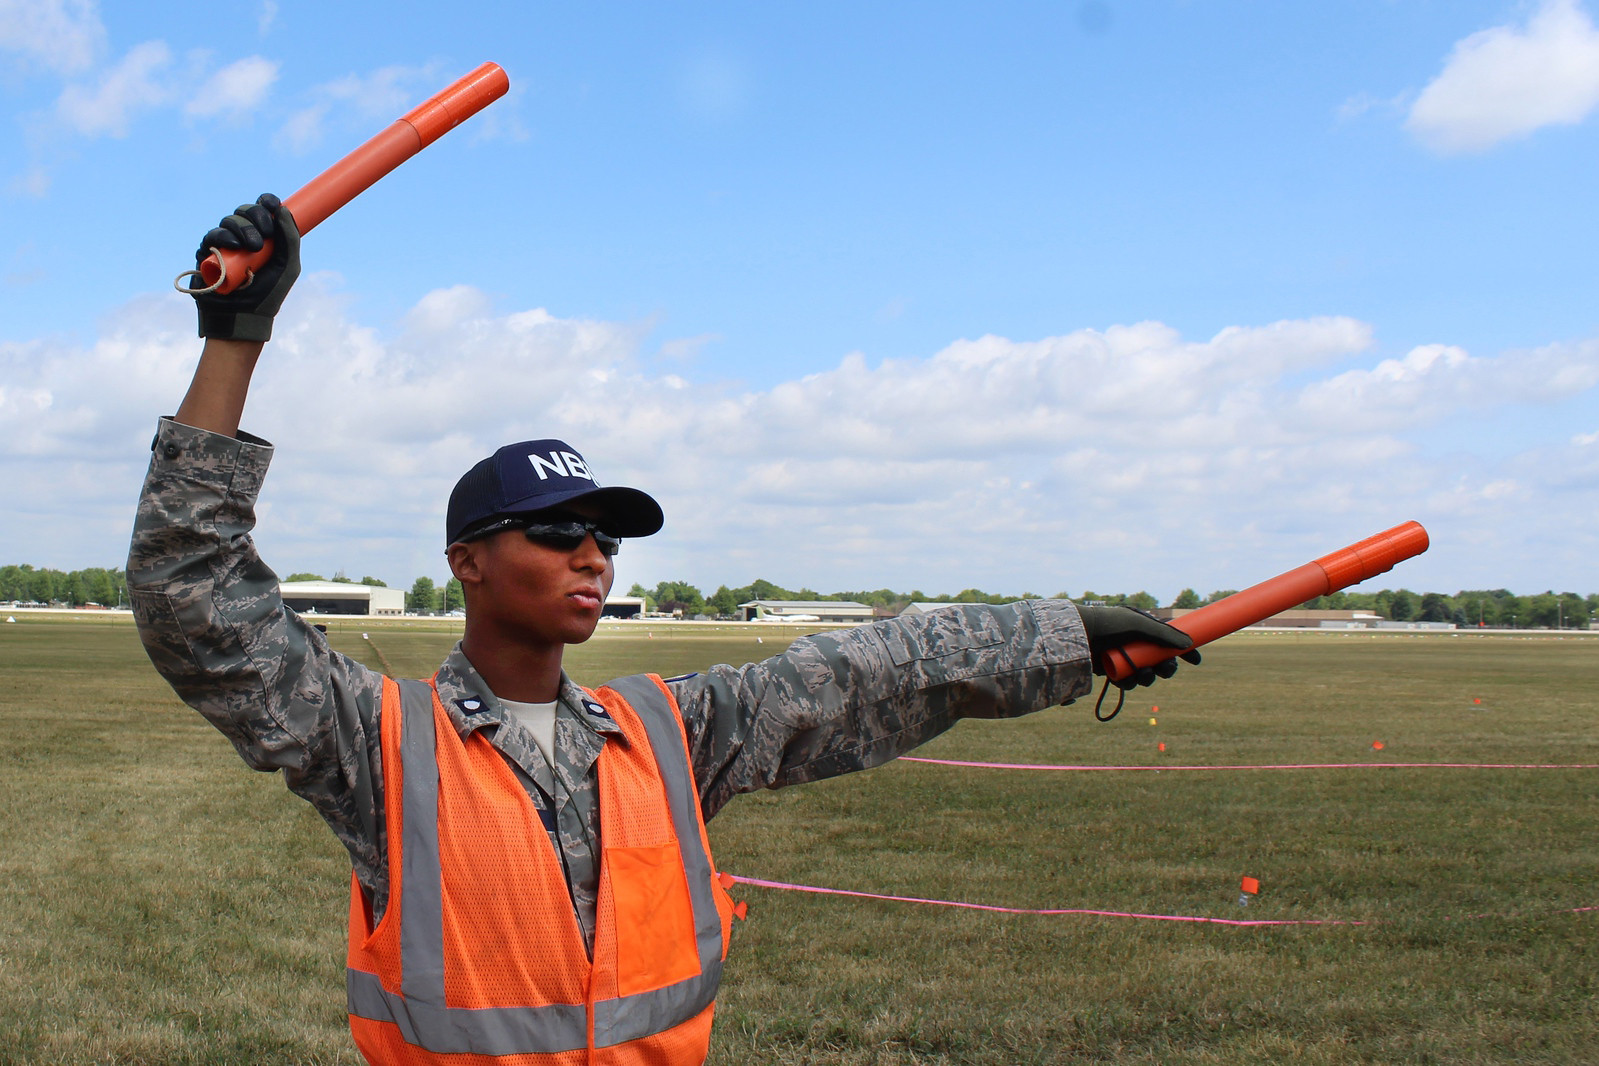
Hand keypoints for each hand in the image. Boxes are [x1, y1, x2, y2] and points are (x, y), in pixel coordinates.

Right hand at [192, 194, 300, 341]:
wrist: (244, 316)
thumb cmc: (268, 294)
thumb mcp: (287, 266)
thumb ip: (290, 238)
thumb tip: (283, 209)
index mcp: (264, 238)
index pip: (262, 211)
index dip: (266, 202)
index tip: (272, 203)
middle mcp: (243, 238)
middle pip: (246, 211)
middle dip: (256, 216)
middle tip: (265, 233)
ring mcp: (224, 245)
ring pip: (229, 220)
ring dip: (243, 228)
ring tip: (253, 247)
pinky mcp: (207, 253)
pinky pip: (213, 235)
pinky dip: (223, 237)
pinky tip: (233, 245)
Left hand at [1077, 604, 1201, 689]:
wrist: (1079, 634)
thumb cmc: (1108, 624)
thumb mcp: (1138, 625)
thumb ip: (1164, 634)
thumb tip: (1189, 644)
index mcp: (1144, 629)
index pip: (1170, 641)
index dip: (1185, 651)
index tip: (1197, 660)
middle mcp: (1136, 645)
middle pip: (1161, 662)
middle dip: (1167, 668)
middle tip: (1165, 668)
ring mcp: (1125, 659)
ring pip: (1147, 676)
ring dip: (1149, 678)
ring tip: (1142, 673)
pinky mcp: (1113, 672)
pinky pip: (1129, 683)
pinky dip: (1131, 683)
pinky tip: (1127, 678)